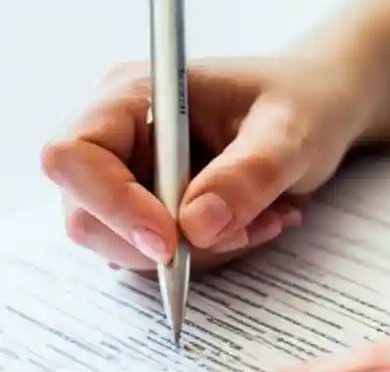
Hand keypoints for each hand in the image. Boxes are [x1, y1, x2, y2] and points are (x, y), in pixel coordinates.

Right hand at [41, 56, 373, 269]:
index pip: (73, 156)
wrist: (316, 112)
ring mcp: (125, 177)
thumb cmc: (302, 103)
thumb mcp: (292, 133)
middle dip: (160, 243)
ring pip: (122, 248)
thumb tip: (193, 226)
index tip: (169, 242)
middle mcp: (115, 136)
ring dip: (194, 254)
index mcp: (132, 95)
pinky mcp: (145, 212)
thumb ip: (246, 175)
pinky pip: (153, 259)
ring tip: (260, 220)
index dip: (111, 205)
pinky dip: (203, 258)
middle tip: (240, 230)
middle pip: (86, 215)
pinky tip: (248, 225)